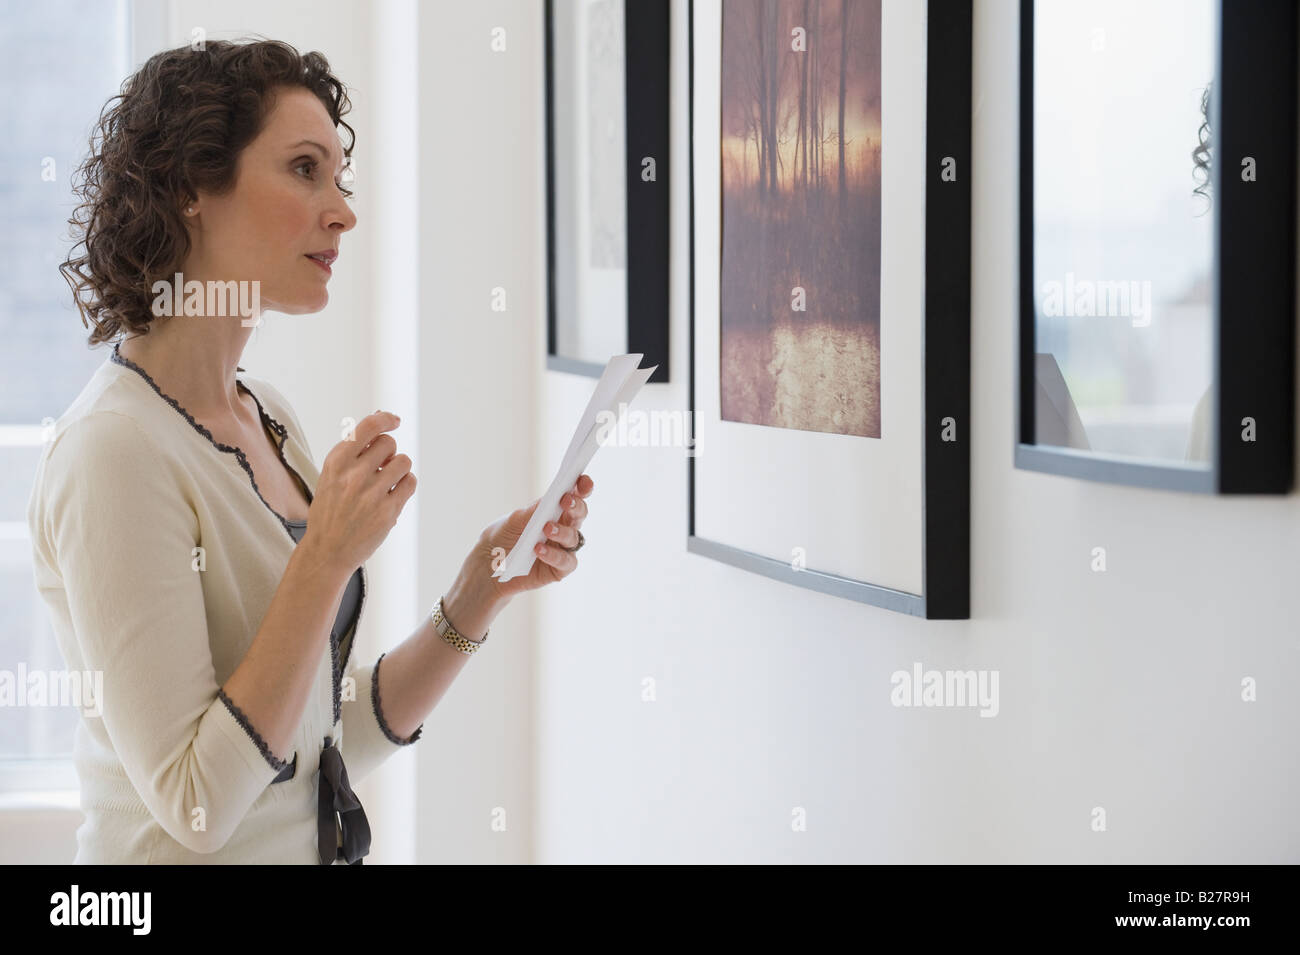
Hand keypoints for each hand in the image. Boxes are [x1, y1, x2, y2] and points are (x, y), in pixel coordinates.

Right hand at [299, 411, 415, 575]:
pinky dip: (406, 485)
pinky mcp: (388, 511)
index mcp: (336, 462)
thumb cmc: (330, 511)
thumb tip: (382, 423)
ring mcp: (372, 493)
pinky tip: (394, 493)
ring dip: (399, 469)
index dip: (385, 419)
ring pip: (403, 461)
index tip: (394, 421)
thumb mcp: (330, 476)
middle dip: (388, 453)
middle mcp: (353, 475)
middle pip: (389, 443)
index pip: (367, 428)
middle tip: (380, 468)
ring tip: (387, 482)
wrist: (327, 551)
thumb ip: (353, 452)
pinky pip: (410, 482)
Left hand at [484, 474, 593, 600]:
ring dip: (562, 532)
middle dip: (577, 506)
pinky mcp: (560, 569)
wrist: (489, 565)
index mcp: (555, 510)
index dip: (583, 486)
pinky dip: (554, 555)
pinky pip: (566, 562)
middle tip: (566, 501)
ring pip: (574, 538)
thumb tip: (552, 499)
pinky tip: (539, 550)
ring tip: (547, 529)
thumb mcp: (514, 520)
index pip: (575, 495)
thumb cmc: (503, 537)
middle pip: (580, 514)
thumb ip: (534, 511)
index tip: (583, 480)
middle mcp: (564, 527)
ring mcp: (563, 548)